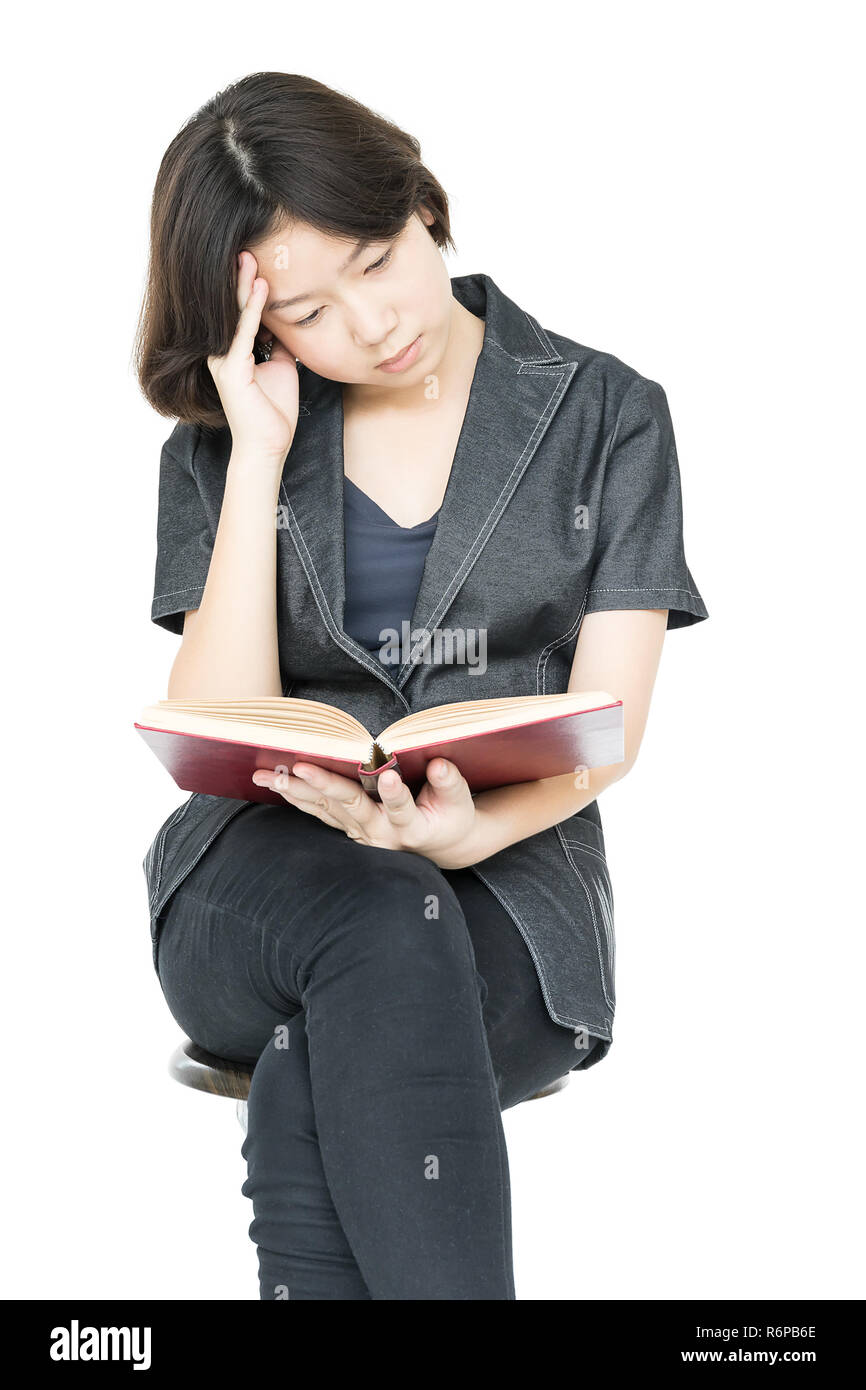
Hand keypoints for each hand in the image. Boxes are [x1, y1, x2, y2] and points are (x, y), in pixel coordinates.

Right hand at [206, 251, 299, 461]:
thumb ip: (278, 344)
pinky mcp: (231, 370)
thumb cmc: (274, 412)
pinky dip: (253, 309)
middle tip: (248, 248)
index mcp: (233, 352)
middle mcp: (222, 352)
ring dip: (244, 285)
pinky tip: (262, 288)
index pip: (239, 313)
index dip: (248, 288)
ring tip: (251, 257)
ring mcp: (224, 360)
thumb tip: (285, 322)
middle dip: (240, 278)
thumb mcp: (281, 368)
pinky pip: (243, 332)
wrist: (269, 447)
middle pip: (231, 308)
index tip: (257, 260)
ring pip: (234, 315)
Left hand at [251, 757, 483, 869]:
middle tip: (301, 768)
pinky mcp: (349, 829)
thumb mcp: (459, 801)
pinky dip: (299, 797)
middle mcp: (381, 832)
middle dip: (324, 785)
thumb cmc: (452, 817)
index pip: (403, 809)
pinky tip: (277, 783)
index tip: (387, 775)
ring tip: (271, 776)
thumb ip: (449, 782)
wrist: (439, 846)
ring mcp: (361, 833)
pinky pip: (320, 812)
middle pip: (351, 806)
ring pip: (326, 809)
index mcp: (412, 827)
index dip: (395, 794)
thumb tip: (439, 764)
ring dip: (297, 792)